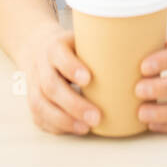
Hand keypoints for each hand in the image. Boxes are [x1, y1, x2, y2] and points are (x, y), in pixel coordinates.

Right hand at [19, 21, 101, 135]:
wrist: (37, 47)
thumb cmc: (71, 45)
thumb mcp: (82, 37)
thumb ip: (100, 44)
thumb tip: (135, 53)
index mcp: (54, 47)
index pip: (59, 56)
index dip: (72, 68)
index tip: (89, 79)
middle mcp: (41, 66)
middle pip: (51, 86)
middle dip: (73, 104)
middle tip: (96, 116)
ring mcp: (33, 85)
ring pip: (41, 105)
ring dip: (64, 120)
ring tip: (86, 128)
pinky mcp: (32, 101)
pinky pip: (39, 117)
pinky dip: (56, 126)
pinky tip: (74, 130)